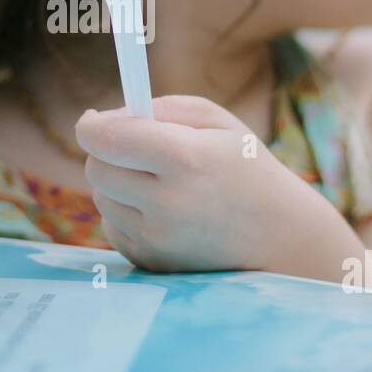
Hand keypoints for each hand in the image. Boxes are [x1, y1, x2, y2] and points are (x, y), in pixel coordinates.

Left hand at [73, 95, 329, 271]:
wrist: (280, 236)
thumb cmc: (246, 167)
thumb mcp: (215, 120)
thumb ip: (158, 108)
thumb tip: (102, 120)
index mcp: (184, 158)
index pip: (105, 139)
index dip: (91, 125)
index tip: (92, 120)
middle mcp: (166, 203)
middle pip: (95, 168)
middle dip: (106, 152)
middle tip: (133, 148)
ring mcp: (157, 239)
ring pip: (102, 198)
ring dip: (118, 184)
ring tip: (160, 182)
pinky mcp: (150, 262)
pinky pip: (113, 227)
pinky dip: (127, 214)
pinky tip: (163, 211)